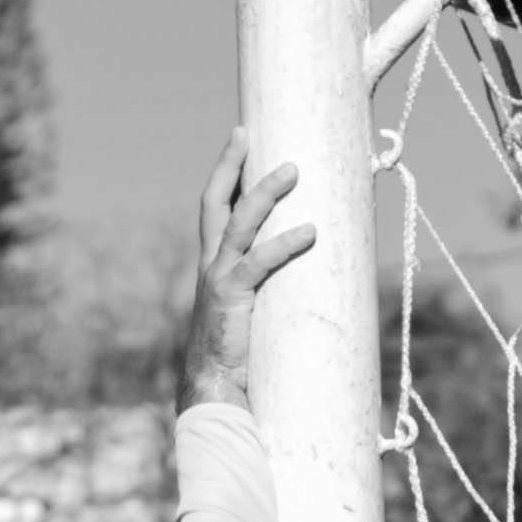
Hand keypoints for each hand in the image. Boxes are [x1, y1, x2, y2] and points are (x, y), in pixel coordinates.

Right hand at [182, 131, 313, 412]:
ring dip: (264, 191)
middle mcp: (210, 265)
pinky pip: (260, 262)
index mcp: (212, 265)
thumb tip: (312, 269)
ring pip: (239, 221)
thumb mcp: (251, 312)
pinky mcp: (232, 298)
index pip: (214, 209)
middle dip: (229, 165)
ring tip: (292, 170)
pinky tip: (310, 233)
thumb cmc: (237, 355)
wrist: (213, 389)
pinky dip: (285, 244)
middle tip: (246, 132)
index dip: (225, 173)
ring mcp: (218, 279)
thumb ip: (269, 289)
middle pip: (214, 202)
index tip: (240, 141)